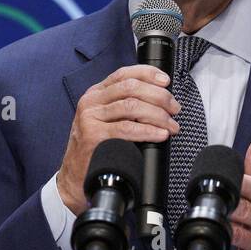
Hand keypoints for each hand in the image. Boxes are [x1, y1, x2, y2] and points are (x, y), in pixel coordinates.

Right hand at [56, 64, 180, 213]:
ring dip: (158, 115)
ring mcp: (90, 118)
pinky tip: (160, 134)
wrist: (76, 176)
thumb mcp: (107, 119)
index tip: (166, 81)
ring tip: (171, 126)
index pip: (124, 74)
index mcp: (96, 94)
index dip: (148, 74)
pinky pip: (127, 129)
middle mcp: (91, 102)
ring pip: (132, 106)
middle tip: (174, 109)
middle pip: (131, 88)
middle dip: (159, 96)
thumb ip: (125, 106)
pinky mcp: (93, 136)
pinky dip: (148, 131)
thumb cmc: (97, 148)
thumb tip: (160, 100)